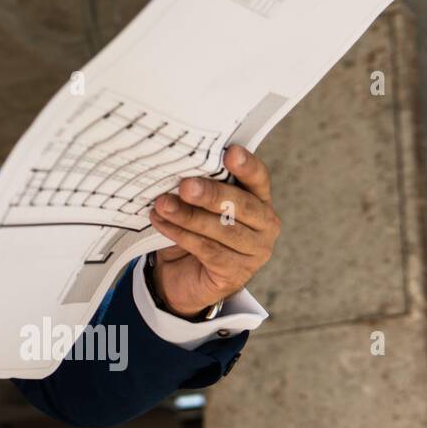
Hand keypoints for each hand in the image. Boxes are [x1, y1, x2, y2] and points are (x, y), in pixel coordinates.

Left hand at [147, 145, 281, 318]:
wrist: (182, 274)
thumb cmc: (193, 231)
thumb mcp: (196, 205)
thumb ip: (196, 187)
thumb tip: (173, 166)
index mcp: (258, 199)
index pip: (258, 178)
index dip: (246, 166)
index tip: (231, 153)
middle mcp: (265, 224)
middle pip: (241, 204)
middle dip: (211, 194)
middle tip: (185, 186)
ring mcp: (255, 251)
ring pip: (223, 229)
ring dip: (189, 216)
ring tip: (162, 205)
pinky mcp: (236, 273)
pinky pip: (207, 250)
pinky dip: (181, 235)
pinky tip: (162, 223)